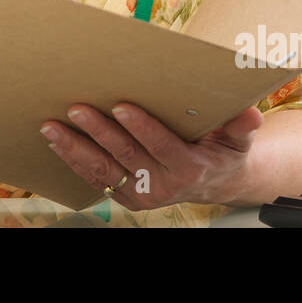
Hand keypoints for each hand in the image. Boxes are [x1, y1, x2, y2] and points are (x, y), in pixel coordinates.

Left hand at [40, 102, 263, 209]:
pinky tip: (56, 141)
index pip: (163, 148)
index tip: (121, 106)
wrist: (214, 182)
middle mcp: (163, 185)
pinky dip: (73, 160)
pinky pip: (95, 178)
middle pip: (126, 157)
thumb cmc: (222, 150)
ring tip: (52, 127)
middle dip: (99, 131)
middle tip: (77, 108)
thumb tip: (249, 113)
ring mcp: (141, 194)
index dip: (142, 128)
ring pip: (103, 170)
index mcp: (190, 169)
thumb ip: (242, 126)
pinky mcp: (125, 196)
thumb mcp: (239, 139)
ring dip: (75, 148)